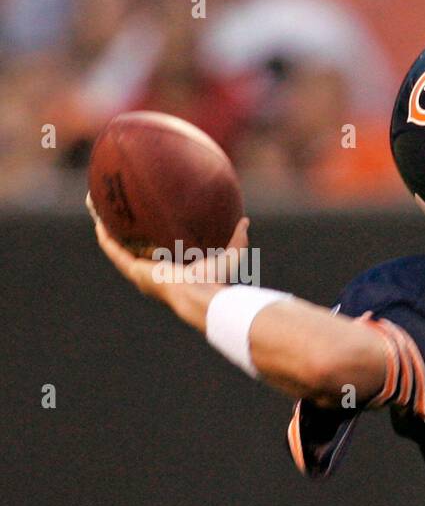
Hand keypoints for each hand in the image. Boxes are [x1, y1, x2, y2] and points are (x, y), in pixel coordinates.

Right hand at [88, 191, 249, 302]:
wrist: (201, 295)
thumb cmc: (216, 281)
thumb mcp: (230, 255)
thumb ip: (238, 239)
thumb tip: (245, 221)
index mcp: (172, 271)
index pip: (158, 254)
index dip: (151, 240)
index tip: (147, 223)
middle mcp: (153, 273)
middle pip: (133, 250)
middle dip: (124, 233)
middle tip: (117, 213)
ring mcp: (141, 272)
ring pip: (118, 248)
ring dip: (108, 229)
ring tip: (99, 209)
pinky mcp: (134, 270)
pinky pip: (114, 250)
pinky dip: (105, 234)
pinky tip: (98, 218)